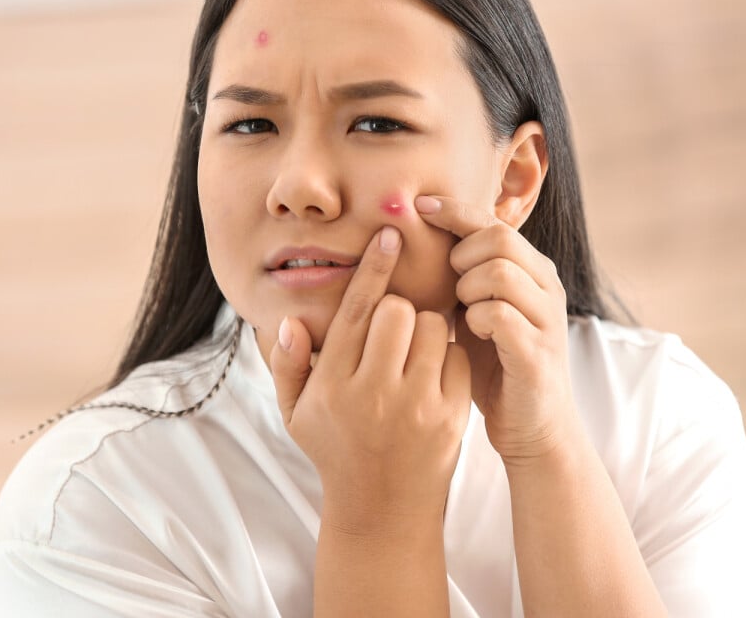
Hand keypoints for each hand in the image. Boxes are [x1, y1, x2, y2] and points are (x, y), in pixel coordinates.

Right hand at [267, 226, 472, 525]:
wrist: (383, 510)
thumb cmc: (336, 451)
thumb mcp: (295, 415)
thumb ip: (287, 366)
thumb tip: (288, 321)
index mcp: (333, 385)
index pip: (356, 311)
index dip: (374, 268)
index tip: (389, 235)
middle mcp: (373, 393)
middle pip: (398, 312)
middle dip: (399, 310)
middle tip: (396, 331)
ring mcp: (415, 405)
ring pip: (434, 328)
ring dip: (427, 330)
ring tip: (415, 355)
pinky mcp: (450, 416)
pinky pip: (459, 355)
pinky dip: (450, 355)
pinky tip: (434, 375)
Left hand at [414, 195, 579, 466]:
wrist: (532, 427)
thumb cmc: (496, 365)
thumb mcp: (478, 310)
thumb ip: (464, 276)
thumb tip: (420, 233)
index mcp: (533, 271)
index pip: (494, 221)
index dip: (455, 211)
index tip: (419, 207)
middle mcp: (547, 287)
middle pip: (499, 239)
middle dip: (462, 256)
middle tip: (450, 285)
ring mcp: (547, 319)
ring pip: (500, 273)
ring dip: (467, 288)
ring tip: (461, 312)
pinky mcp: (538, 353)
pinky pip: (499, 315)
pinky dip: (476, 320)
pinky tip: (470, 333)